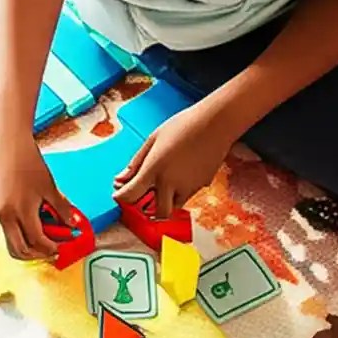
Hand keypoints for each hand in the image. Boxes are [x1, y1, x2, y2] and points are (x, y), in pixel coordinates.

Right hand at [0, 140, 76, 259]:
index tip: (62, 246)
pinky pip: (8, 230)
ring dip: (28, 247)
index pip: (36, 241)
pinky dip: (21, 234)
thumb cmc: (29, 163)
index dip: (51, 247)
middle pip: (20, 250)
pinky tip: (34, 224)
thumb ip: (62, 209)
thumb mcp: (50, 187)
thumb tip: (72, 224)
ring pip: (12, 242)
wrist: (10, 146)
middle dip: (38, 254)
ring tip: (44, 240)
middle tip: (52, 249)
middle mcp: (6, 216)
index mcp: (20, 211)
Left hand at [113, 103, 235, 217]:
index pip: (131, 196)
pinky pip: (187, 195)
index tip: (120, 193)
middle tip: (144, 197)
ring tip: (164, 181)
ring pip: (174, 206)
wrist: (216, 123)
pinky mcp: (202, 185)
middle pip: (157, 213)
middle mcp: (171, 182)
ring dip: (165, 201)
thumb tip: (121, 179)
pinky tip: (181, 172)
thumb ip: (135, 163)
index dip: (122, 197)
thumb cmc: (184, 126)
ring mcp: (189, 186)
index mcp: (154, 169)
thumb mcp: (152, 140)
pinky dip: (179, 191)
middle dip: (148, 210)